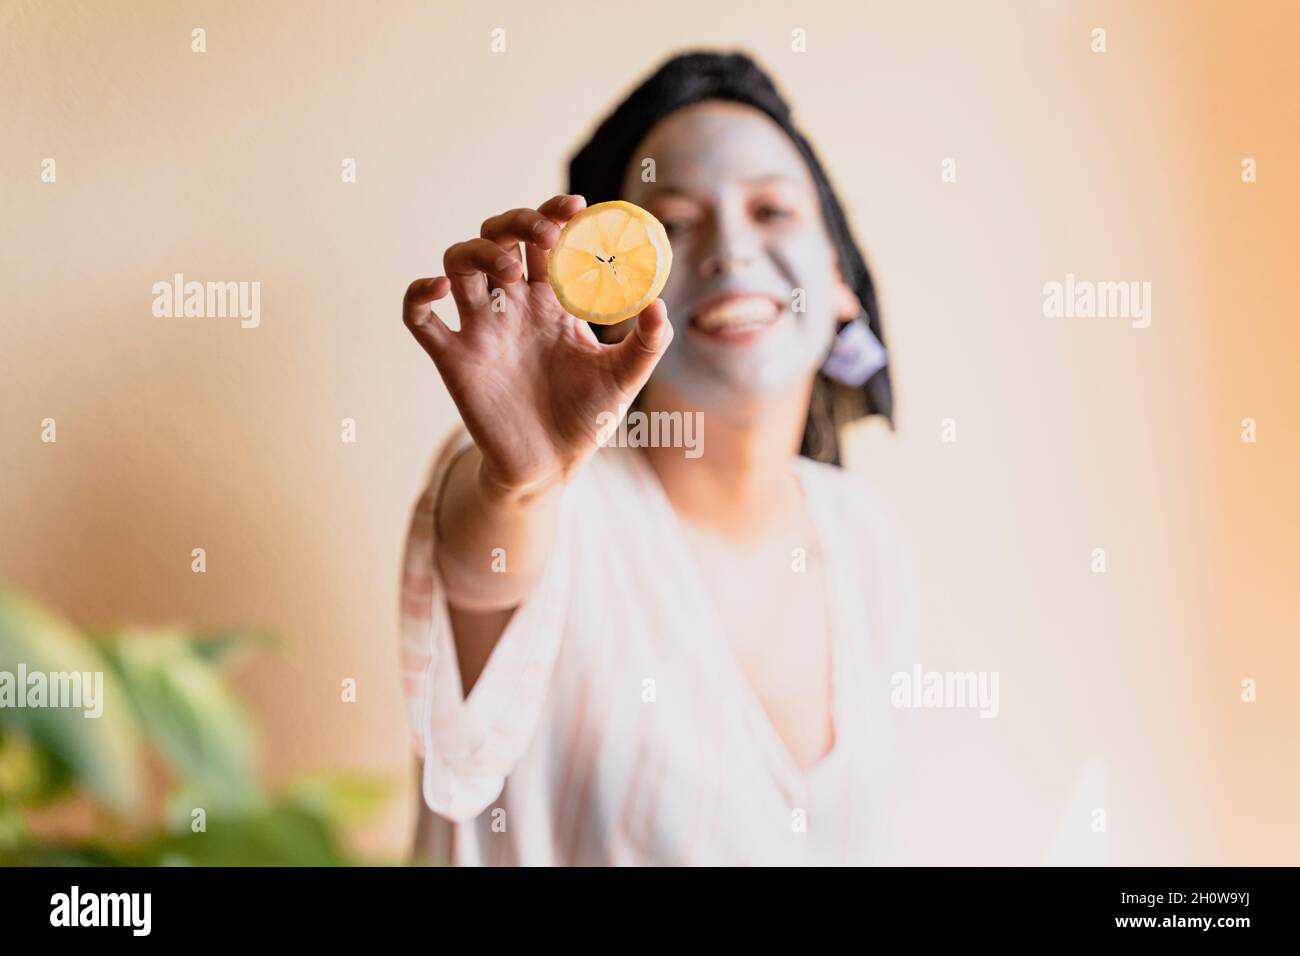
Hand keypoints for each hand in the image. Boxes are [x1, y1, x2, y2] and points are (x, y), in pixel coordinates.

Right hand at [404, 195, 671, 497]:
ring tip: (510, 273)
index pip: (544, 239)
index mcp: (551, 300)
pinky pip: (419, 317)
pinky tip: (440, 289)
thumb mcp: (625, 378)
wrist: (551, 467)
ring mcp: (479, 329)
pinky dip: (419, 293)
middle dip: (517, 222)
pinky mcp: (453, 359)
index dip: (553, 213)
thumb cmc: (587, 418)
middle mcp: (512, 305)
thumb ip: (648, 342)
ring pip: (458, 263)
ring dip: (478, 253)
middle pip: (497, 237)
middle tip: (547, 234)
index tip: (577, 208)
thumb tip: (660, 303)